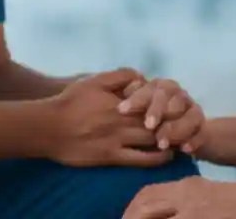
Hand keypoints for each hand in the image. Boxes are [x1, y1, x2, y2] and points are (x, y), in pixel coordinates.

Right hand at [45, 69, 172, 167]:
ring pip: (154, 141)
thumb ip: (120, 75)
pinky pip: (141, 160)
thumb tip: (142, 77)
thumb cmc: (70, 102)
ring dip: (169, 140)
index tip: (180, 105)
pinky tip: (165, 156)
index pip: (154, 101)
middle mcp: (123, 120)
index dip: (170, 104)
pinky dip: (157, 159)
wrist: (48, 127)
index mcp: (121, 100)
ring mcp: (118, 140)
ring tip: (180, 139)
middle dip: (175, 122)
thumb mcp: (94, 80)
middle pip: (159, 121)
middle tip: (187, 123)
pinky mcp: (111, 157)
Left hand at [118, 77, 206, 153]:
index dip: (137, 98)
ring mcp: (192, 109)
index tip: (122, 110)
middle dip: (158, 111)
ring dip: (175, 128)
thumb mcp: (135, 108)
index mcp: (160, 87)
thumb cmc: (149, 117)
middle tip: (147, 126)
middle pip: (171, 98)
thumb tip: (113, 101)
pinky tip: (184, 149)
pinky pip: (201, 132)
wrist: (182, 132)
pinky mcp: (202, 126)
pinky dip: (194, 140)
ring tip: (161, 144)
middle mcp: (177, 95)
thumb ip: (126, 99)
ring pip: (189, 114)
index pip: (149, 88)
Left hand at [123, 176, 235, 218]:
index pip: (147, 193)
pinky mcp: (198, 218)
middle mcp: (182, 196)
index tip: (125, 217)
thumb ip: (175, 195)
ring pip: (158, 215)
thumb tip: (151, 204)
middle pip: (147, 206)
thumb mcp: (194, 187)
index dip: (132, 207)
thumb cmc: (220, 195)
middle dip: (131, 217)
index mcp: (179, 186)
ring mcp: (191, 210)